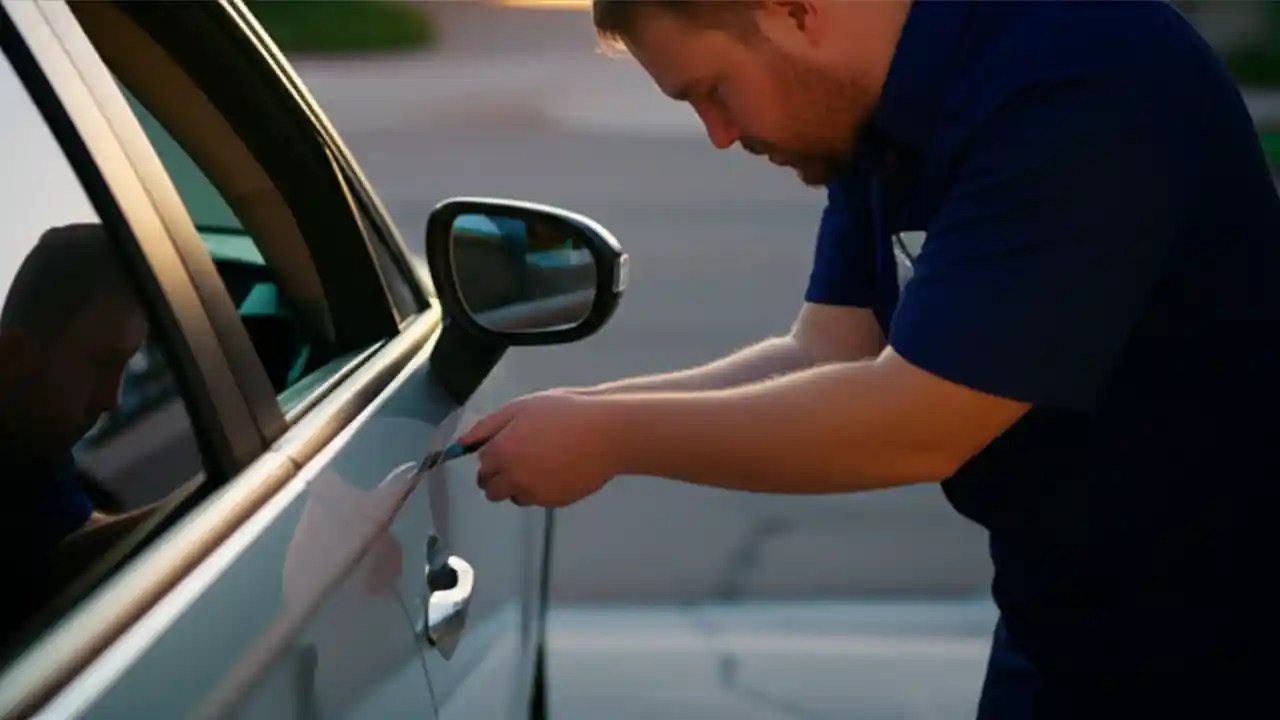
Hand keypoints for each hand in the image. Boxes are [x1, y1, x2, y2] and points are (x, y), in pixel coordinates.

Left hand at [457, 391, 620, 507]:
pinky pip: (537, 499)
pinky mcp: (554, 502)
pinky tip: (558, 469)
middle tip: (521, 456)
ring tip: (543, 461)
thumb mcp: (520, 408)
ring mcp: (534, 493)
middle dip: (498, 476)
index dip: (492, 455)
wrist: (607, 432)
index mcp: (501, 452)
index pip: (481, 466)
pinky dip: (540, 488)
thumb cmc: (564, 412)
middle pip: (491, 489)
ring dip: (518, 485)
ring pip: (513, 497)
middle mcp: (512, 478)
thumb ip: (487, 426)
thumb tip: (461, 444)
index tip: (506, 445)